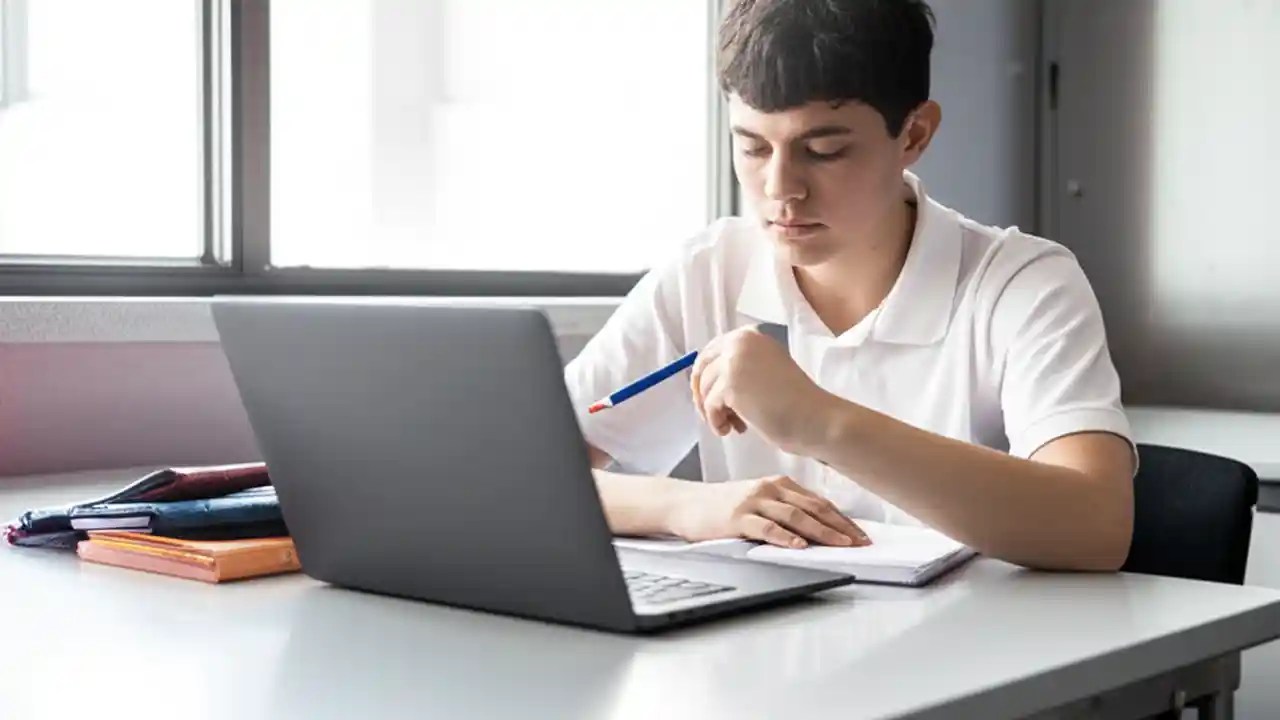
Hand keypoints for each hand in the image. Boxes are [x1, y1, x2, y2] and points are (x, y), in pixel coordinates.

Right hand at [668, 475, 870, 548]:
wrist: (684, 503)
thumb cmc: (723, 505)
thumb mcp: (758, 500)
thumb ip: (785, 508)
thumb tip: (819, 528)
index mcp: (779, 485)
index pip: (819, 502)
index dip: (843, 518)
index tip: (862, 534)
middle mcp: (769, 489)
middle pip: (813, 508)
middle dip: (841, 526)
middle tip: (861, 542)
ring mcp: (753, 502)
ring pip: (795, 517)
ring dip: (821, 532)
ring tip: (840, 545)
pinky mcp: (737, 517)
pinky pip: (766, 528)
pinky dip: (785, 538)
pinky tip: (798, 546)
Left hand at [690, 325, 835, 453]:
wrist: (815, 418)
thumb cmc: (794, 402)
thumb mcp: (763, 372)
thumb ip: (739, 368)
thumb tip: (704, 383)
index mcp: (750, 335)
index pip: (711, 352)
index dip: (705, 377)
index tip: (708, 398)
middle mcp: (741, 341)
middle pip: (702, 368)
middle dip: (703, 394)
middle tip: (713, 416)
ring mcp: (735, 360)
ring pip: (705, 389)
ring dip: (714, 412)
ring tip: (734, 426)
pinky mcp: (731, 383)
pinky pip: (709, 405)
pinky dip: (716, 421)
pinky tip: (730, 430)